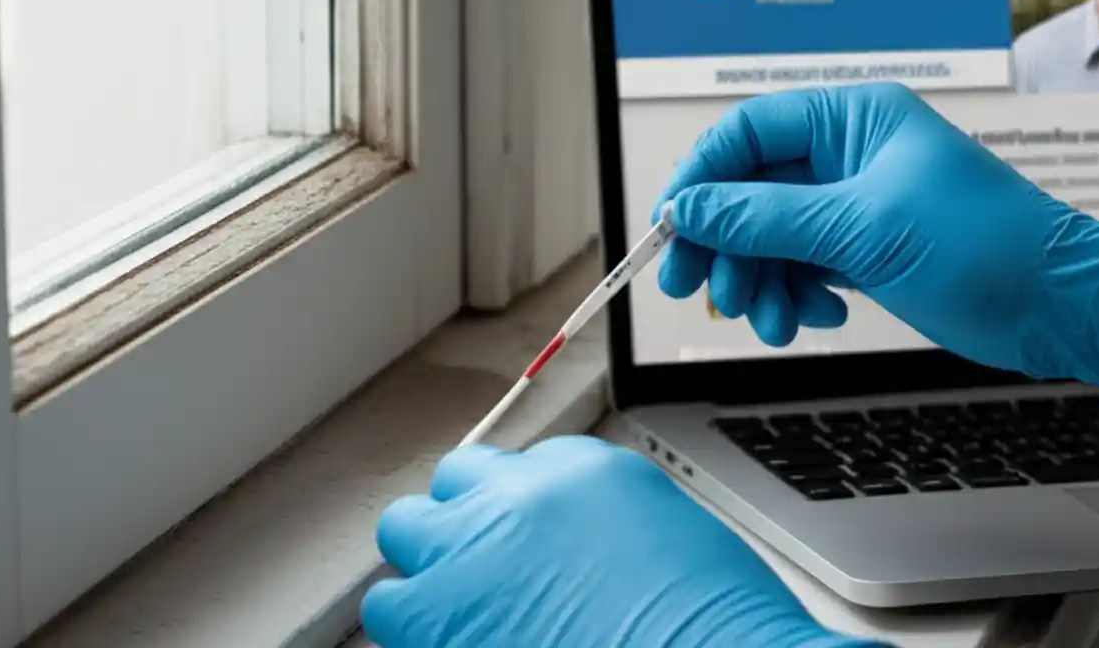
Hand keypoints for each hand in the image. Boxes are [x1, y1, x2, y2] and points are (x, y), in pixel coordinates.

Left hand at [360, 436, 884, 647]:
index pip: (517, 468)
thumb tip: (561, 549)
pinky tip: (452, 645)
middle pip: (455, 481)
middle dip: (463, 520)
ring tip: (453, 612)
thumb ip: (593, 526)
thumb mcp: (666, 540)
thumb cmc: (710, 630)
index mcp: (584, 471)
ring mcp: (475, 552)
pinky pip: (388, 610)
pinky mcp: (439, 617)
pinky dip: (410, 629)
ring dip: (426, 564)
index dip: (516, 513)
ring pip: (404, 528)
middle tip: (482, 571)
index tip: (520, 544)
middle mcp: (522, 498)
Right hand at [654, 82, 1098, 404]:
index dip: (700, 178)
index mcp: (854, 120)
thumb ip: (764, 219)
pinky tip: (813, 315)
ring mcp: (855, 203)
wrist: (1061, 308)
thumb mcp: (862, 229)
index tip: (670, 227)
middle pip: (749, 189)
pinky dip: (793, 294)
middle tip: (698, 289)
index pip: (747, 132)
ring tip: (770, 321)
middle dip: (723, 243)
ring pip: (770, 236)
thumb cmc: (989, 248)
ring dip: (759, 281)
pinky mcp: (864, 247)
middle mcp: (850, 154)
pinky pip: (799, 264)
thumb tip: (688, 209)